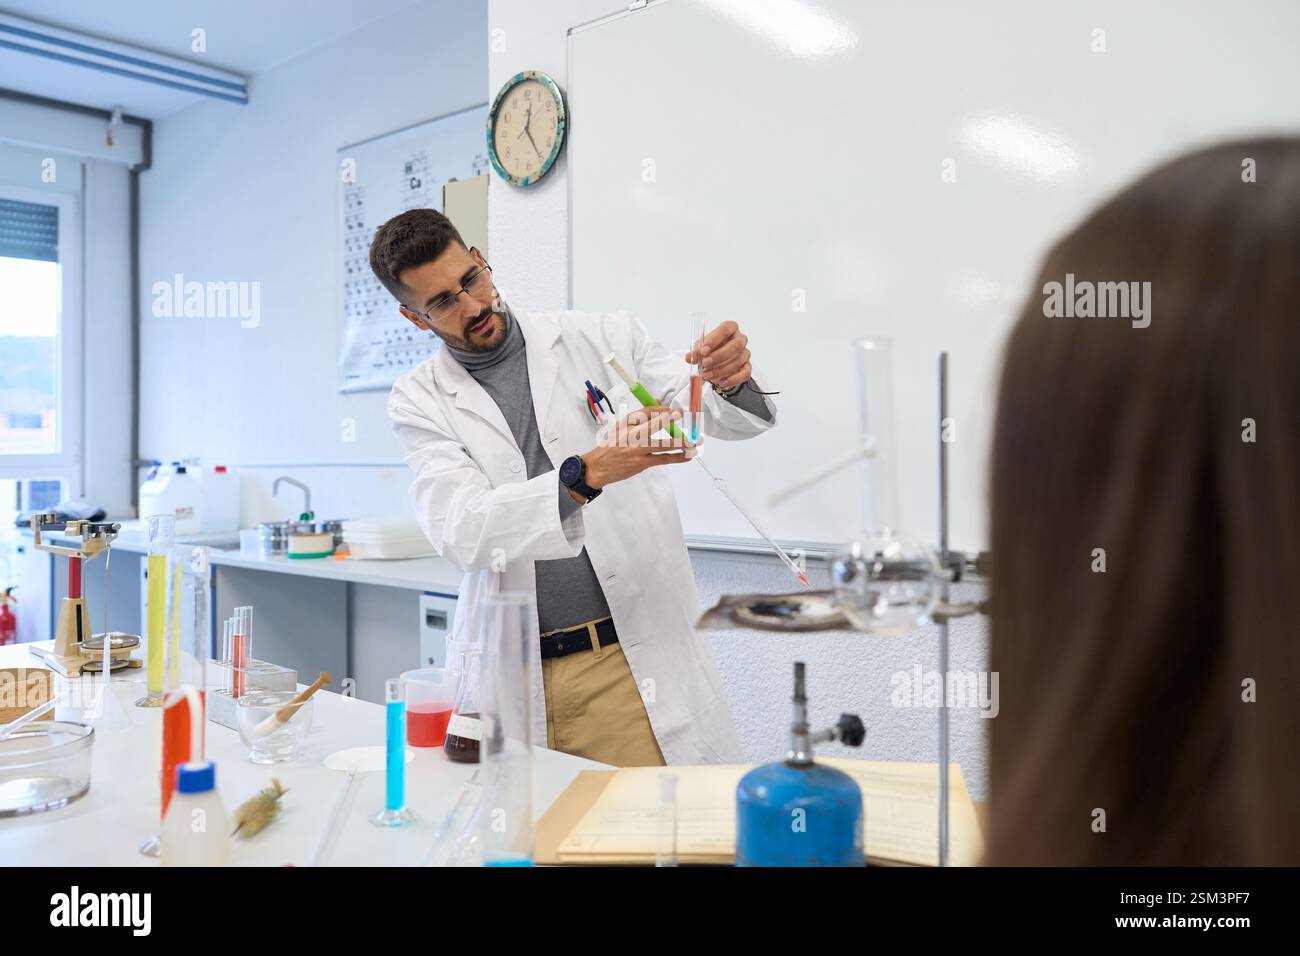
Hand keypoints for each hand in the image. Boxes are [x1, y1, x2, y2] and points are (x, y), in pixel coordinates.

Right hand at [582, 406, 698, 489]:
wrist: (596, 468)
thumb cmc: (609, 447)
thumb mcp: (619, 428)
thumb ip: (637, 417)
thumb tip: (657, 404)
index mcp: (625, 425)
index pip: (644, 412)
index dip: (660, 410)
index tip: (672, 410)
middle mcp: (630, 436)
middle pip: (652, 425)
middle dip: (668, 420)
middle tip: (681, 415)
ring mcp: (637, 451)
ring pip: (662, 445)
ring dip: (680, 443)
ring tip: (694, 443)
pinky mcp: (641, 463)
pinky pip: (662, 459)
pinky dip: (676, 458)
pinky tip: (686, 456)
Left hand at [686, 320, 751, 389]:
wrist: (718, 363)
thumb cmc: (711, 351)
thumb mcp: (701, 349)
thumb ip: (696, 352)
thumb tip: (690, 357)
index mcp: (730, 329)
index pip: (725, 329)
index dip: (714, 339)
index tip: (703, 350)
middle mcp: (740, 339)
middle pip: (735, 345)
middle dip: (719, 356)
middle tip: (705, 363)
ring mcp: (745, 354)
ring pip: (737, 361)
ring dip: (720, 370)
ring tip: (707, 375)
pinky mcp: (747, 367)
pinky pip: (744, 374)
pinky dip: (732, 379)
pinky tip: (721, 382)